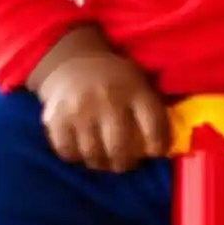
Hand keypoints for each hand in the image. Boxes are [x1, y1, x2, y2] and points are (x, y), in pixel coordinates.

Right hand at [28, 27, 170, 171]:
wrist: (72, 61)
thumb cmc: (113, 78)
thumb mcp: (139, 82)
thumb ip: (153, 110)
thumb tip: (167, 147)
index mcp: (134, 89)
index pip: (154, 126)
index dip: (158, 146)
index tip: (155, 152)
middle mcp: (107, 99)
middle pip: (120, 149)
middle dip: (125, 163)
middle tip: (125, 162)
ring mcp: (79, 110)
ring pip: (94, 155)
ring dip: (102, 163)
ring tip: (105, 159)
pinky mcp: (56, 119)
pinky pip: (68, 152)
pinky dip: (76, 156)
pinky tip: (83, 149)